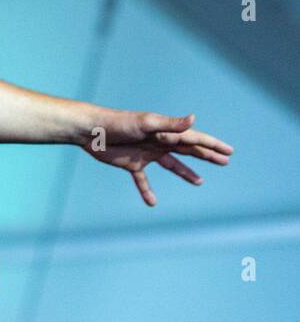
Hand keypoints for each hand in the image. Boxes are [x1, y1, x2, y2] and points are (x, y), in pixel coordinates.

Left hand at [82, 109, 232, 206]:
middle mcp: (159, 142)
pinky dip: (147, 190)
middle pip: (188, 151)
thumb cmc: (119, 123)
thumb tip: (193, 119)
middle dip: (206, 156)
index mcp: (166, 132)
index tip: (229, 151)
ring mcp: (146, 154)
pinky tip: (152, 203)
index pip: (195, 139)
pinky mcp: (131, 164)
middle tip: (224, 162)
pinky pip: (142, 180)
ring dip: (185, 172)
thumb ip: (171, 124)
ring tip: (199, 181)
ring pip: (170, 165)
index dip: (213, 145)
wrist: (91, 131)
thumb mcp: (147, 123)